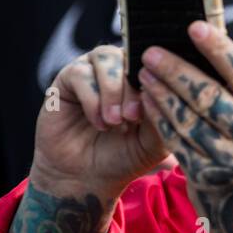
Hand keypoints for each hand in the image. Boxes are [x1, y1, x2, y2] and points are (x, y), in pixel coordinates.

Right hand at [31, 44, 167, 199]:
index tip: (158, 104)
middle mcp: (120, 67)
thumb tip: (165, 90)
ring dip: (113, 90)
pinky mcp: (68, 77)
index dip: (159, 76)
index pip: (157, 59)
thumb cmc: (123, 158)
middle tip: (133, 117)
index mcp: (146, 78)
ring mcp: (93, 70)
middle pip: (131, 55)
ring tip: (115, 121)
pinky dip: (92, 100)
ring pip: (107, 58)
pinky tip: (98, 123)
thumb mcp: (152, 143)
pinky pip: (82, 73)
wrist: (85, 177)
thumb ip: (162, 117)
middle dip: (134, 87)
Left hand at [137, 21, 232, 232]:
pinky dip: (160, 119)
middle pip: (209, 96)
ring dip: (160, 93)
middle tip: (151, 51)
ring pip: (186, 119)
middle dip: (176, 70)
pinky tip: (149, 103)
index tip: (193, 26)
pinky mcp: (206, 180)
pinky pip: (176, 142)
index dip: (218, 48)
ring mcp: (231, 163)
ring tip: (144, 73)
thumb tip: (210, 53)